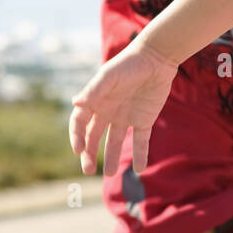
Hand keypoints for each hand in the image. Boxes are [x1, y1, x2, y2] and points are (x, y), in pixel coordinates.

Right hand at [69, 43, 179, 175]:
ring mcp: (125, 117)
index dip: (77, 137)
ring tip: (109, 174)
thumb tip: (75, 103)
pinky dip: (140, 155)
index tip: (78, 151)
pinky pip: (140, 141)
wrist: (157, 58)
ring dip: (110, 158)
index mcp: (96, 101)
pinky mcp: (144, 120)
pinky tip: (140, 169)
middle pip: (94, 137)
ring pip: (114, 142)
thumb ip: (94, 90)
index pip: (79, 123)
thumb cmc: (130, 63)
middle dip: (89, 154)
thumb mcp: (110, 75)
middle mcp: (108, 111)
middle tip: (88, 170)